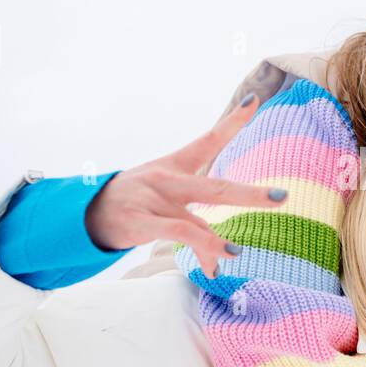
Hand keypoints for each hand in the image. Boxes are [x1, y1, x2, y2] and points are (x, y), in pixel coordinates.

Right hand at [84, 94, 286, 277]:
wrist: (84, 212)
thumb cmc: (132, 204)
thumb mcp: (162, 200)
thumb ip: (195, 225)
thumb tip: (226, 258)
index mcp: (173, 166)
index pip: (207, 141)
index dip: (232, 121)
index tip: (255, 100)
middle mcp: (166, 179)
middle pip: (215, 187)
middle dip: (250, 194)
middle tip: (281, 197)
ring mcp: (153, 201)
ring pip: (195, 222)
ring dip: (217, 243)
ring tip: (237, 254)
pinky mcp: (140, 221)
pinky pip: (177, 235)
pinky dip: (200, 249)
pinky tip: (216, 266)